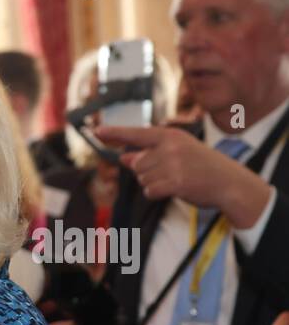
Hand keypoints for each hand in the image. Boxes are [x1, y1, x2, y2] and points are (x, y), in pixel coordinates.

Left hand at [96, 125, 273, 227]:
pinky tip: (175, 188)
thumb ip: (149, 154)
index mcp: (170, 135)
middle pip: (136, 163)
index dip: (115, 133)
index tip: (96, 131)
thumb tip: (123, 157)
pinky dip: (158, 194)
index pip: (136, 134)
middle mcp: (169, 147)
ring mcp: (172, 164)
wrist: (228, 182)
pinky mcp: (174, 182)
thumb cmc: (200, 167)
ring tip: (176, 178)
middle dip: (147, 171)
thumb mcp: (176, 154)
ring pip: (142, 178)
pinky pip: (149, 191)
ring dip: (154, 183)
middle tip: (172, 171)